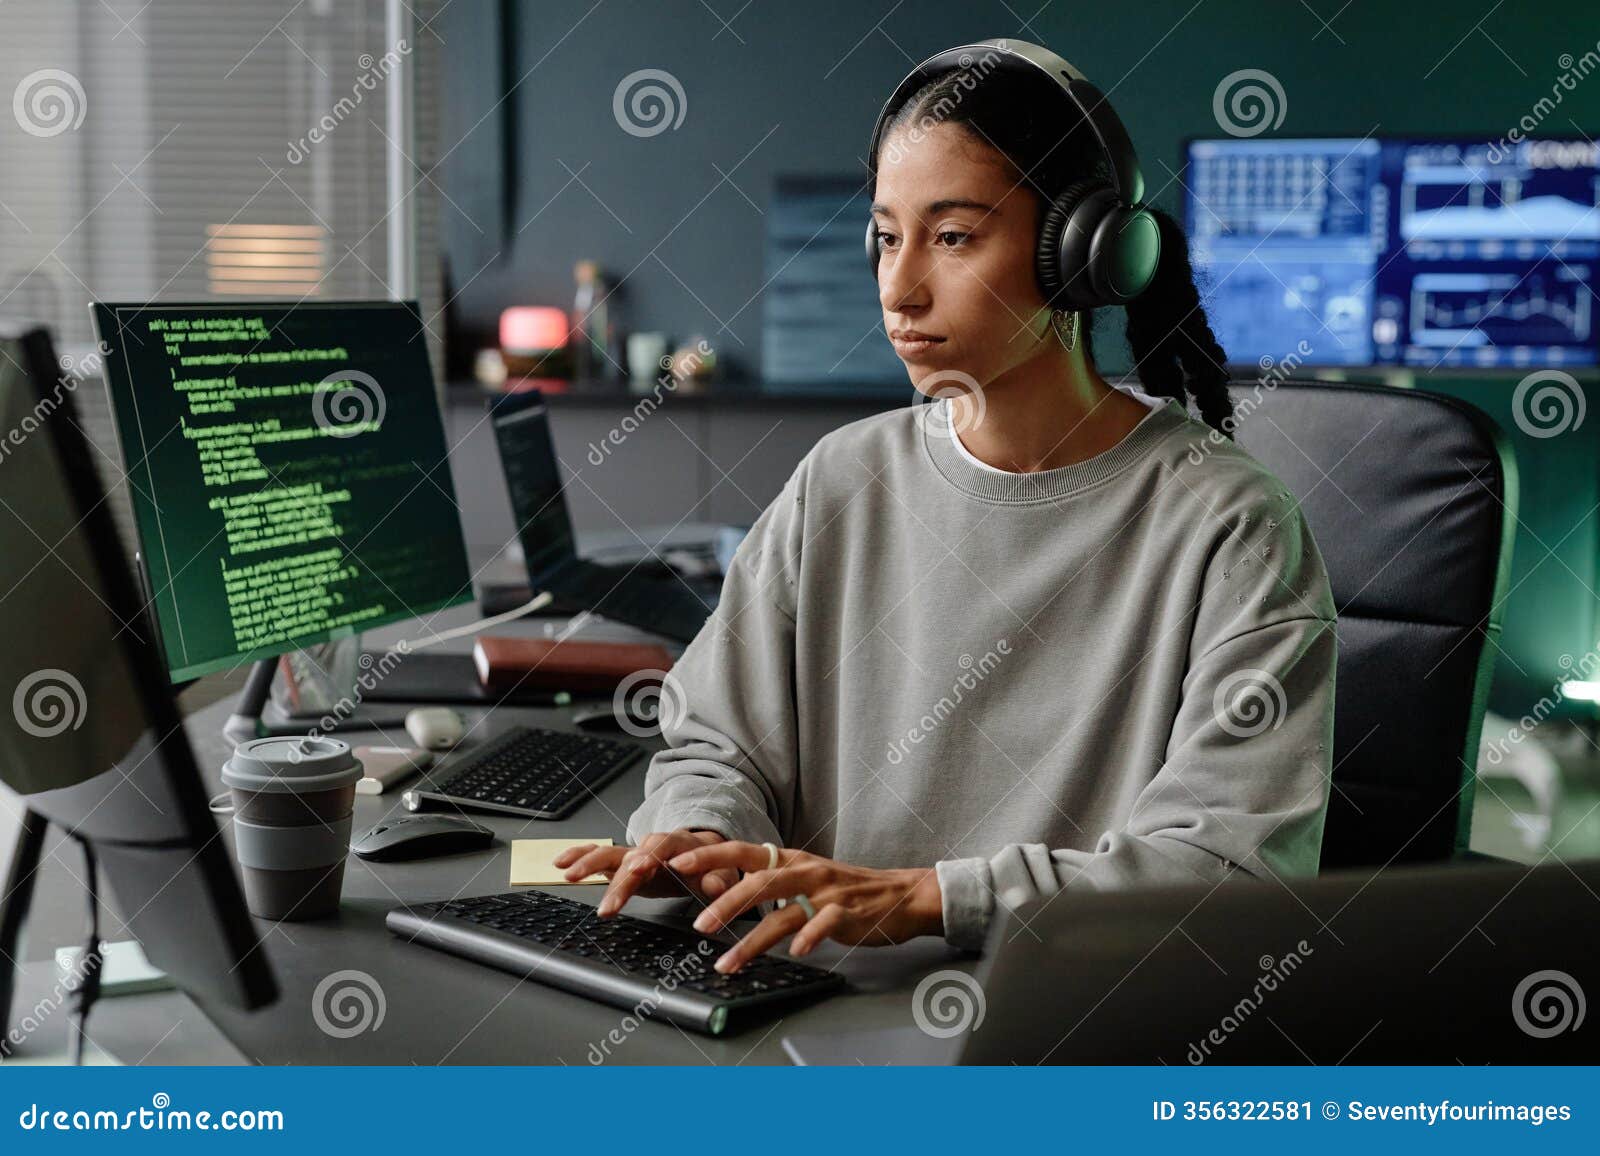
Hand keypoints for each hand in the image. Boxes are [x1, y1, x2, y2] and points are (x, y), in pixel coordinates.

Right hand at [554, 829, 738, 916]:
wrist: (703, 852)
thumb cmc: (710, 864)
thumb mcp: (724, 874)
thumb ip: (719, 882)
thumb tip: (713, 886)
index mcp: (678, 845)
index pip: (663, 847)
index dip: (652, 856)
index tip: (641, 868)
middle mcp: (652, 846)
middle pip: (632, 857)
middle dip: (619, 878)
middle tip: (609, 903)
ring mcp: (634, 853)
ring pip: (609, 853)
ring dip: (589, 863)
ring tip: (570, 875)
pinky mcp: (622, 862)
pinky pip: (597, 854)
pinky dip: (579, 855)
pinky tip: (560, 862)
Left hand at [663, 841, 943, 972]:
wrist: (899, 895)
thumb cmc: (847, 890)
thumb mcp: (804, 876)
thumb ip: (770, 881)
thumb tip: (726, 893)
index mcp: (790, 860)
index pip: (742, 851)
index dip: (710, 855)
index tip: (678, 863)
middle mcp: (805, 871)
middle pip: (759, 881)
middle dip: (726, 903)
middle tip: (699, 924)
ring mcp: (826, 893)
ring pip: (783, 912)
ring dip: (753, 939)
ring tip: (729, 961)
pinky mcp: (848, 913)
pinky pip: (825, 924)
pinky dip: (809, 937)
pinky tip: (796, 952)